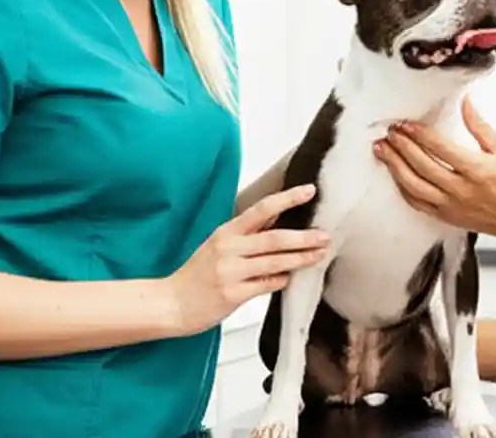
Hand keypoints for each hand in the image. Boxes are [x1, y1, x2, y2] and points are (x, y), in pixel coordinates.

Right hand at [163, 185, 329, 335]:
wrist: (170, 304)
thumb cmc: (197, 275)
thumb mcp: (218, 246)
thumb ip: (248, 234)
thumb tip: (280, 218)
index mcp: (226, 232)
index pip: (261, 209)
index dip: (287, 198)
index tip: (309, 190)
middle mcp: (228, 249)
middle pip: (274, 238)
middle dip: (304, 237)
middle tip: (325, 235)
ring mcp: (230, 272)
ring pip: (275, 262)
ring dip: (301, 258)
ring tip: (319, 254)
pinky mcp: (232, 295)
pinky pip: (266, 285)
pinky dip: (282, 280)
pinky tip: (291, 278)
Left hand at [373, 98, 495, 243]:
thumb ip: (480, 127)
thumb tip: (466, 104)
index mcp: (476, 169)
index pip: (440, 148)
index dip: (420, 134)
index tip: (407, 124)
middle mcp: (460, 189)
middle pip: (422, 165)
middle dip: (402, 146)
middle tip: (390, 132)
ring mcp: (450, 205)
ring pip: (414, 185)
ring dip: (395, 166)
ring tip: (383, 150)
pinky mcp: (445, 216)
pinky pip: (417, 202)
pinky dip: (402, 187)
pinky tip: (395, 174)